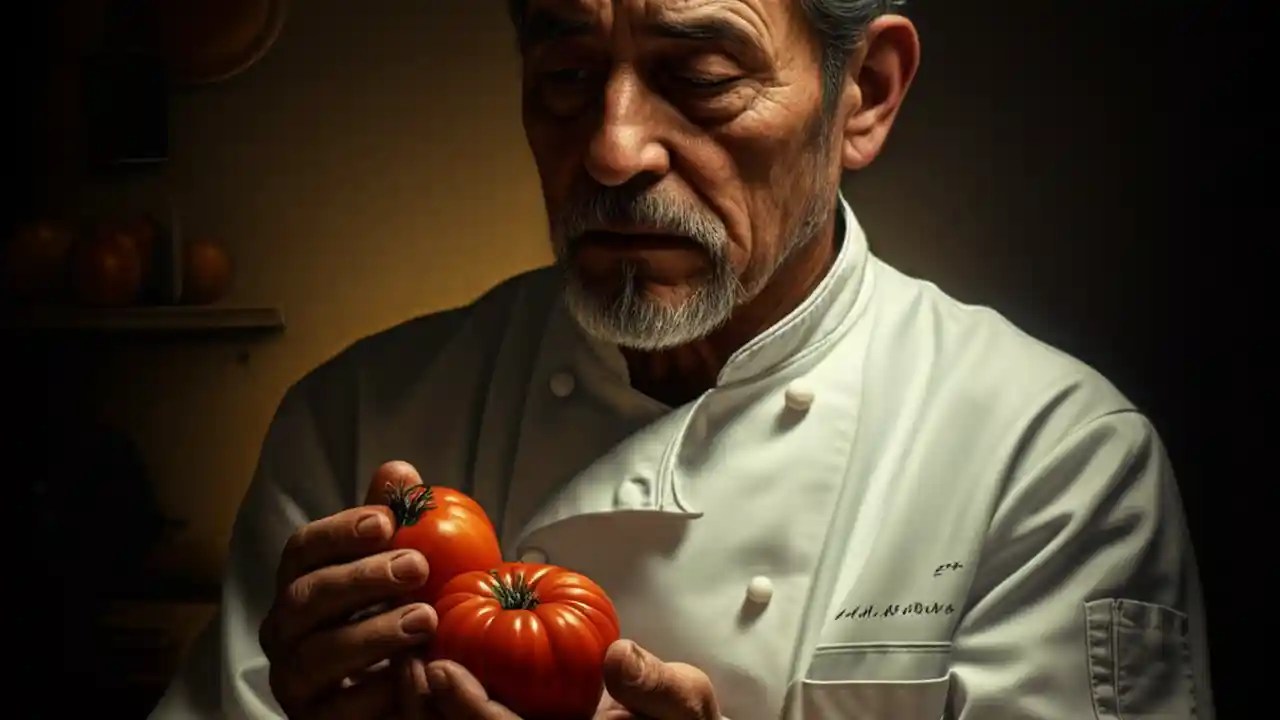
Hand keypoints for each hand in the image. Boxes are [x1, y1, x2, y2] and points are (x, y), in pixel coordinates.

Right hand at [259, 462, 439, 717]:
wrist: (393, 698)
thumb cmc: (392, 619)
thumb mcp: (399, 569)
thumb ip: (395, 522)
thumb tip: (398, 471)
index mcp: (301, 584)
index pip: (302, 550)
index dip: (340, 531)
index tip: (387, 521)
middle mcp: (286, 631)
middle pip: (306, 597)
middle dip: (361, 578)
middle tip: (417, 566)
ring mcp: (295, 680)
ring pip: (317, 654)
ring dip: (373, 634)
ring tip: (425, 619)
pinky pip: (337, 709)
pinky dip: (376, 691)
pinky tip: (413, 674)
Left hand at [408, 639, 720, 719]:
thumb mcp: (688, 706)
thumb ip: (659, 688)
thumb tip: (618, 656)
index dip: (469, 709)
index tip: (441, 668)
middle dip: (425, 709)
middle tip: (402, 657)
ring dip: (421, 708)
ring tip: (403, 658)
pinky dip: (437, 708)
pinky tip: (424, 669)